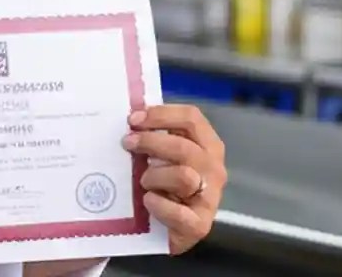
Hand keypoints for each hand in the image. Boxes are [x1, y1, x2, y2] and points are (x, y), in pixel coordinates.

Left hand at [122, 104, 226, 254]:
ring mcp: (210, 198)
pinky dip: (158, 205)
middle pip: (183, 146)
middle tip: (127, 143)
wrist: (166, 231)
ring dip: (154, 176)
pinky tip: (148, 202)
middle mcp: (214, 169)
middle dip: (150, 142)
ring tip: (143, 182)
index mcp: (208, 145)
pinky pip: (178, 212)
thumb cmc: (164, 186)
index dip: (161, 115)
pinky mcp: (199, 225)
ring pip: (182, 176)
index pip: (191, 118)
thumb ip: (155, 134)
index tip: (133, 120)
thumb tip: (133, 110)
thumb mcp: (163, 155)